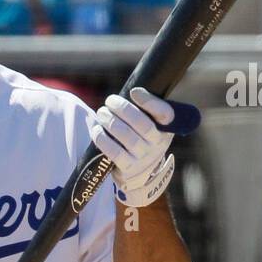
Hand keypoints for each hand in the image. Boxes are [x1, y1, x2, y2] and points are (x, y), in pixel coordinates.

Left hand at [89, 87, 176, 207]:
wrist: (140, 172)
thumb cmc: (141, 139)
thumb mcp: (151, 126)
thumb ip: (143, 110)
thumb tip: (127, 89)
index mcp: (166, 129)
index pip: (165, 114)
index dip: (150, 102)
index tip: (134, 91)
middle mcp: (157, 144)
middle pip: (142, 124)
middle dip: (124, 109)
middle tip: (110, 101)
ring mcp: (143, 158)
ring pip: (127, 137)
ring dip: (111, 122)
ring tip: (102, 113)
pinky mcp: (128, 168)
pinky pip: (115, 153)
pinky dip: (103, 140)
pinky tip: (96, 130)